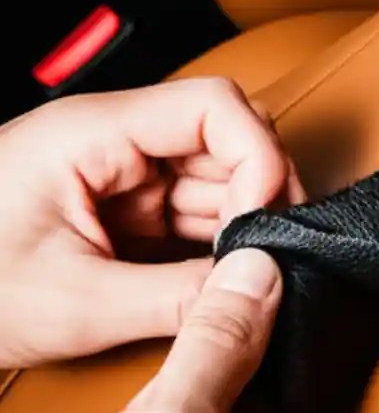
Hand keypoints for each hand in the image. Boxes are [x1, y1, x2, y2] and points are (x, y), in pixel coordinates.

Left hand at [0, 76, 303, 368]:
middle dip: (261, 198)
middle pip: (228, 143)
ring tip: (242, 282)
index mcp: (93, 136)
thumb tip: (257, 292)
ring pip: (218, 184)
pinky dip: (215, 251)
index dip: (259, 159)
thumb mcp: (75, 305)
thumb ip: (178, 298)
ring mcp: (120, 179)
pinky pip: (193, 219)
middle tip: (269, 260)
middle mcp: (114, 145)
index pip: (215, 107)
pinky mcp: (121, 214)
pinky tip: (219, 284)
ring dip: (241, 230)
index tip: (265, 223)